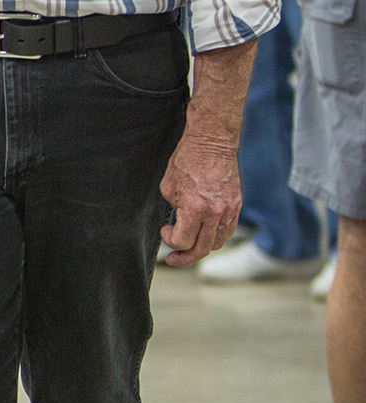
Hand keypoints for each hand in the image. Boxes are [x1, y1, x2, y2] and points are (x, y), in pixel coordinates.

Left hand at [159, 130, 242, 265]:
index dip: (170, 241)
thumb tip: (175, 224)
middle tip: (173, 259)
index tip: (165, 230)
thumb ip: (173, 211)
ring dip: (201, 248)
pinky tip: (203, 233)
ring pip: (217, 242)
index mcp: (195, 208)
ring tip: (188, 246)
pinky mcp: (237, 206)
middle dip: (185, 258)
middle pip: (202, 249)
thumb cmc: (186, 161)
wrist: (213, 143)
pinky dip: (214, 237)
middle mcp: (215, 213)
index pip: (183, 241)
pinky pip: (227, 231)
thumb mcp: (168, 187)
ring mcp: (229, 210)